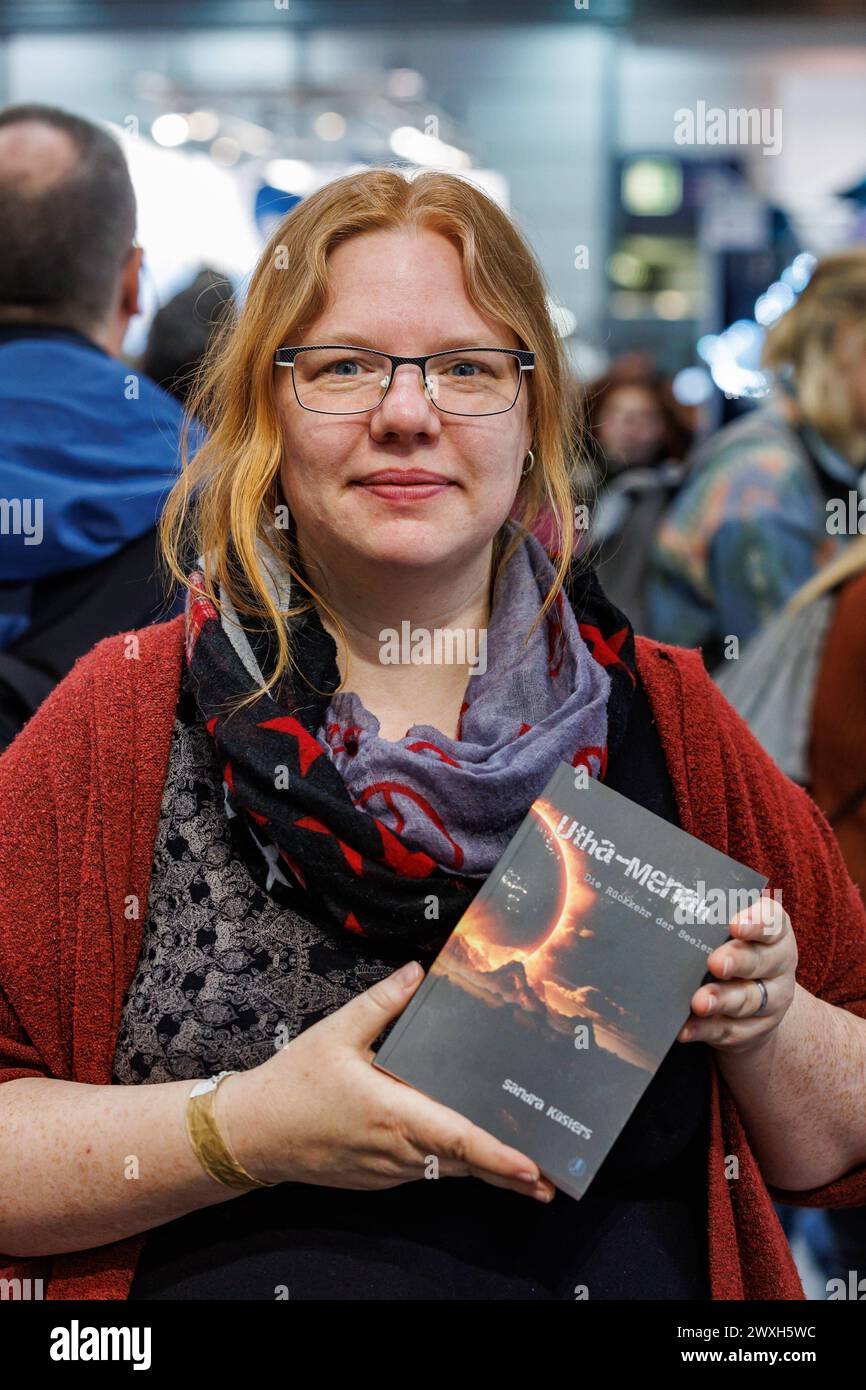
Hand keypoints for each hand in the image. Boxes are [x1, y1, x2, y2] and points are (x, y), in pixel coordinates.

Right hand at [220, 959, 555, 1202]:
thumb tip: (417, 971)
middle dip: (510, 1175)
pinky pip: (424, 1172)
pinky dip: (453, 1167)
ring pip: (446, 1172)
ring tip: (530, 1174)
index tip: (534, 1169)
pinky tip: (473, 1157)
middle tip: (554, 1180)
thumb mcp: (336, 1033)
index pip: (457, 1139)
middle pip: (463, 1165)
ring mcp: (388, 1170)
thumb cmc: (293, 1084)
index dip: (499, 1156)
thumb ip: (381, 1003)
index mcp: (392, 1114)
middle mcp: (396, 1150)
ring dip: (485, 1173)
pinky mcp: (378, 1177)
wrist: (252, 1135)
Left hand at [677, 893, 797, 1055]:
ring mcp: (770, 1001)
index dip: (756, 923)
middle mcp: (778, 965)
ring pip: (747, 1000)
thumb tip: (668, 901)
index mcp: (775, 933)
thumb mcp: (732, 930)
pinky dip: (705, 1029)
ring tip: (698, 1002)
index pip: (773, 923)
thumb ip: (713, 916)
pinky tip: (685, 1028)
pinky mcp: (752, 1030)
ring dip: (721, 1001)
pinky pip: (728, 1030)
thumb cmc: (735, 948)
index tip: (735, 924)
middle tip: (714, 962)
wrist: (758, 1003)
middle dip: (737, 962)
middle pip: (761, 962)